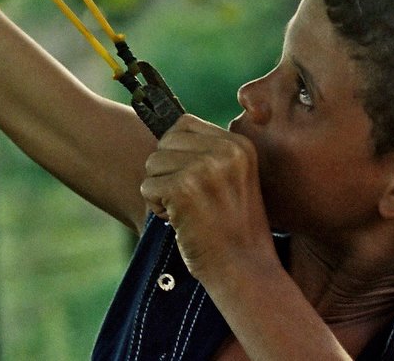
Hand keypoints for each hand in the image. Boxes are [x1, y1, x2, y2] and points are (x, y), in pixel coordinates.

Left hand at [140, 115, 275, 282]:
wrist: (246, 270)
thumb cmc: (234, 230)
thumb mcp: (235, 178)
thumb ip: (208, 153)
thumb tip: (165, 133)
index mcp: (239, 144)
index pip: (184, 123)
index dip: (177, 152)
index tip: (192, 180)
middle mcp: (224, 150)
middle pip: (165, 142)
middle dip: (167, 171)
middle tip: (190, 200)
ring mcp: (204, 168)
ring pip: (152, 163)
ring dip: (160, 190)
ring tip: (187, 211)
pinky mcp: (183, 188)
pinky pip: (147, 187)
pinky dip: (156, 207)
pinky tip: (180, 222)